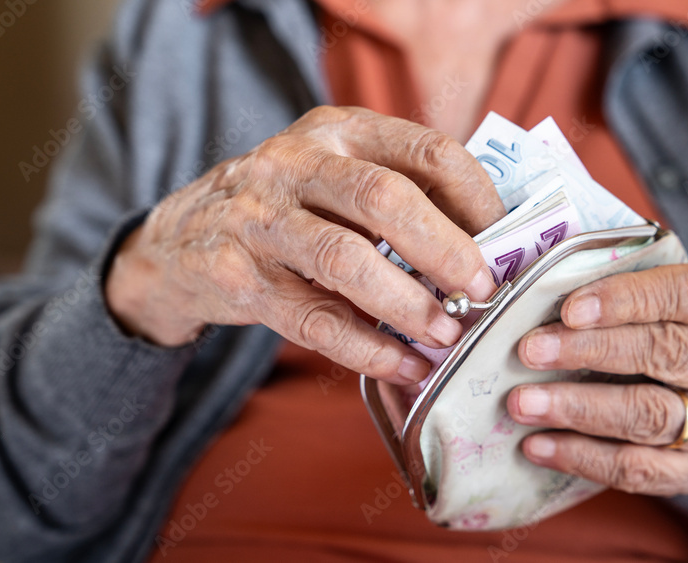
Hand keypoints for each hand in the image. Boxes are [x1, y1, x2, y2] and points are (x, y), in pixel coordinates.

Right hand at [106, 106, 503, 383]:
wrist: (180, 239)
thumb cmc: (286, 209)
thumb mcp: (334, 176)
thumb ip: (397, 195)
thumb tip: (489, 249)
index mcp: (337, 131)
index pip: (426, 150)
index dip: (477, 197)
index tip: (507, 240)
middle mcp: (293, 162)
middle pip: (384, 199)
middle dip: (446, 251)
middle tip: (483, 291)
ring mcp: (258, 218)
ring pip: (344, 259)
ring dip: (407, 303)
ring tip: (447, 335)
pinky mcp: (235, 276)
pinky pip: (312, 319)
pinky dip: (366, 348)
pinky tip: (403, 364)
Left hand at [506, 264, 687, 495]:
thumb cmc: (674, 325)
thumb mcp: (667, 292)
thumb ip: (624, 285)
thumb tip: (546, 289)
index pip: (686, 294)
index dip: (627, 299)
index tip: (570, 309)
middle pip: (666, 354)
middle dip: (590, 352)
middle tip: (530, 352)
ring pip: (652, 417)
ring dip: (579, 410)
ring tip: (524, 403)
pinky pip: (643, 471)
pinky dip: (585, 458)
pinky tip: (539, 446)